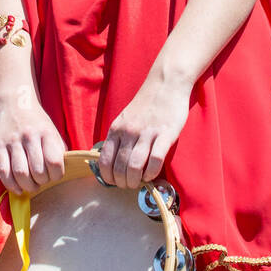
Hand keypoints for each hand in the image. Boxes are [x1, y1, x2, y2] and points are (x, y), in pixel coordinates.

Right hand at [0, 95, 66, 195]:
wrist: (16, 104)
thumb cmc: (38, 124)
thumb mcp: (53, 132)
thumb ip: (58, 150)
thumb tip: (62, 172)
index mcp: (46, 133)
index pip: (54, 161)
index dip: (57, 175)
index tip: (55, 176)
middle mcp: (29, 136)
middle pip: (37, 170)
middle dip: (41, 182)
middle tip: (42, 181)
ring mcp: (12, 141)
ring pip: (20, 172)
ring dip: (27, 185)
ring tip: (31, 185)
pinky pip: (3, 170)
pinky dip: (11, 184)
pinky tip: (17, 188)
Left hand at [98, 74, 190, 188]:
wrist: (166, 84)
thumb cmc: (147, 104)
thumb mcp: (125, 119)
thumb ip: (119, 137)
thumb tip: (113, 161)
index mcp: (116, 129)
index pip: (105, 160)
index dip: (107, 176)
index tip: (113, 182)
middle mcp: (129, 132)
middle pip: (119, 167)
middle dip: (122, 182)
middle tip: (128, 185)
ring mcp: (147, 133)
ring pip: (134, 165)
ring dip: (135, 180)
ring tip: (138, 183)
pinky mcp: (165, 134)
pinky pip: (155, 160)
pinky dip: (151, 173)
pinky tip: (151, 175)